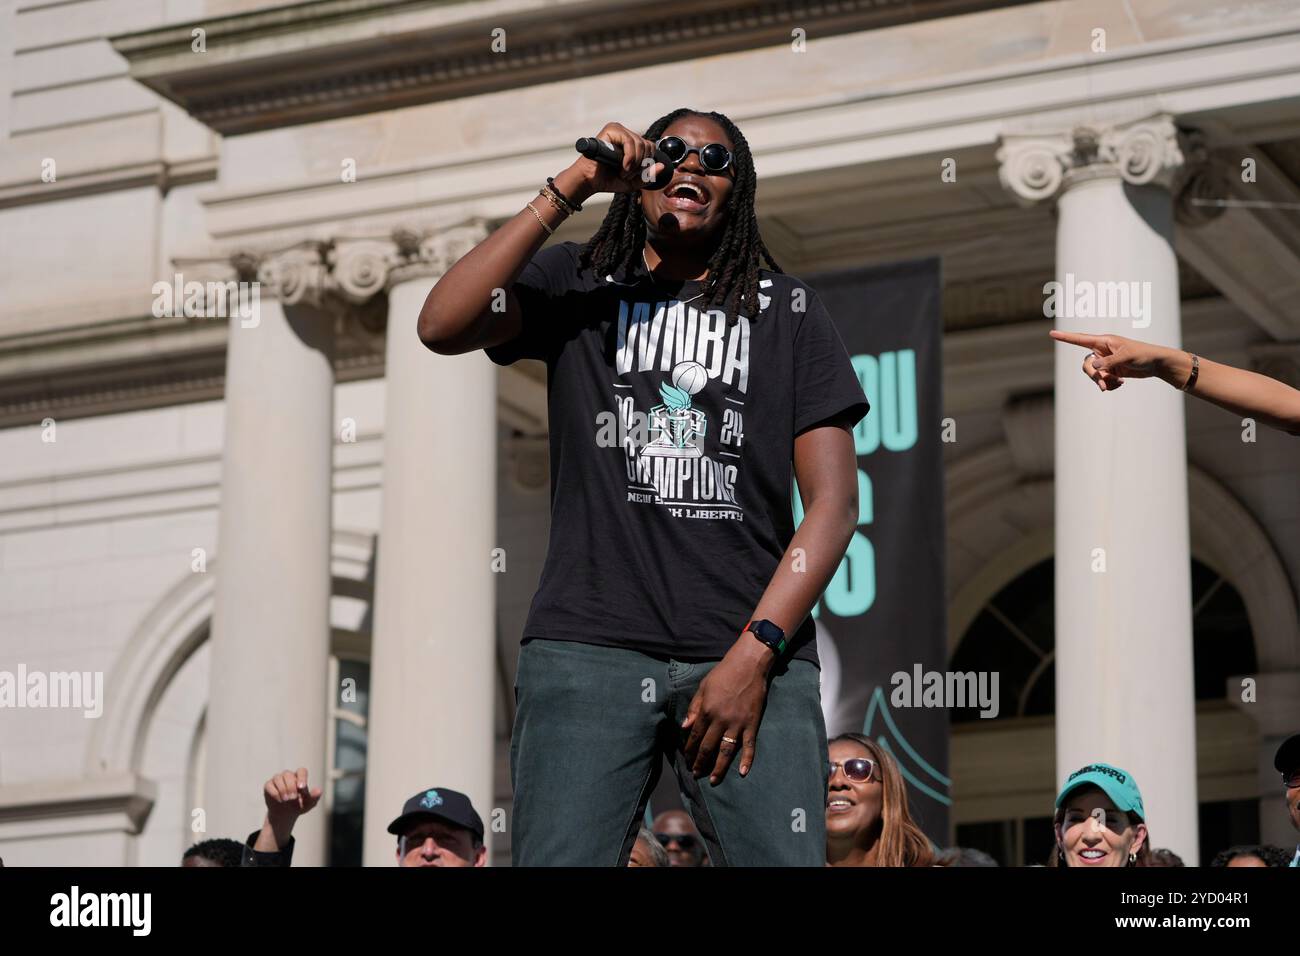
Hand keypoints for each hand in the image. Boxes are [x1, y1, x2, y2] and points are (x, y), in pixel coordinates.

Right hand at [259, 767, 321, 850]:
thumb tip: (319, 790)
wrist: (285, 814)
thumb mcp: (308, 804)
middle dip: (290, 786)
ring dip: (282, 789)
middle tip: (293, 798)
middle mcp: (288, 775)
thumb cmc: (299, 806)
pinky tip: (279, 800)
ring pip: (278, 778)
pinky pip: (269, 785)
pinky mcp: (268, 785)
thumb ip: (314, 797)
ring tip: (286, 800)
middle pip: (288, 774)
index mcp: (300, 777)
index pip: (301, 771)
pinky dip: (274, 793)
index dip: (302, 778)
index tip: (301, 788)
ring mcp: (278, 779)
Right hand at [574, 121, 665, 194]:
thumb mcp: (634, 181)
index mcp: (631, 143)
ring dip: (634, 164)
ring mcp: (618, 130)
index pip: (650, 147)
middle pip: (648, 145)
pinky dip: (630, 157)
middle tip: (627, 174)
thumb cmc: (608, 180)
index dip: (647, 163)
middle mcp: (625, 134)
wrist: (590, 181)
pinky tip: (622, 166)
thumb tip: (663, 166)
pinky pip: (629, 141)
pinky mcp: (611, 129)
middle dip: (641, 164)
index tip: (634, 174)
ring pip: (640, 144)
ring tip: (623, 172)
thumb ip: (649, 175)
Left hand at [681, 638, 773, 784]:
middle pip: (708, 747)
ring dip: (719, 767)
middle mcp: (720, 720)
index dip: (689, 749)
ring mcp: (737, 723)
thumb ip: (694, 708)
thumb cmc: (723, 673)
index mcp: (706, 711)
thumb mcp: (703, 687)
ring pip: (726, 751)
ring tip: (713, 779)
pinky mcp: (751, 724)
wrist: (748, 665)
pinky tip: (743, 773)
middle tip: (696, 774)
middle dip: (700, 762)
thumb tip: (684, 727)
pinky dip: (747, 760)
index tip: (686, 759)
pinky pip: (749, 745)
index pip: (695, 736)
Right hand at [1049, 330, 1178, 391]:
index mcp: (1104, 341)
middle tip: (1103, 383)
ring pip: (1093, 375)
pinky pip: (1102, 381)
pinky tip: (1120, 384)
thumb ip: (1108, 362)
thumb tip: (1094, 366)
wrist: (1156, 364)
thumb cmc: (1143, 354)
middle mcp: (1102, 351)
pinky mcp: (1111, 372)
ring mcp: (1106, 362)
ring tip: (1115, 385)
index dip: (1066, 337)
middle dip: (1093, 375)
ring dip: (1102, 382)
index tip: (1051, 333)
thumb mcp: (1126, 357)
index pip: (1080, 339)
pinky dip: (1109, 385)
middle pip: (1086, 365)